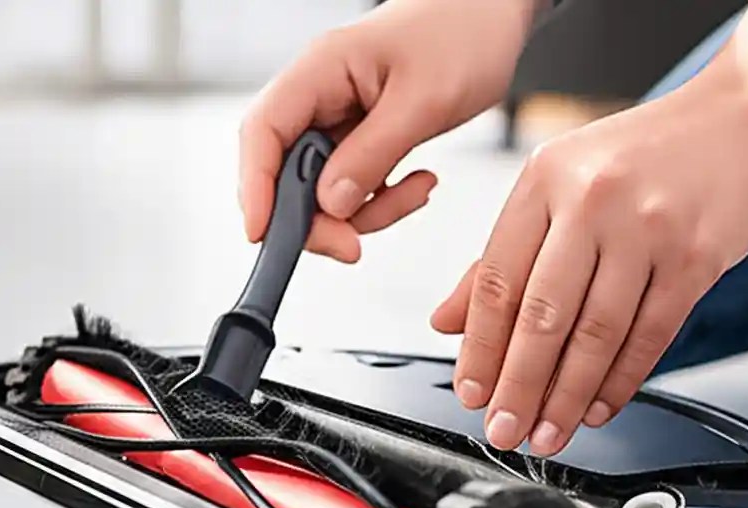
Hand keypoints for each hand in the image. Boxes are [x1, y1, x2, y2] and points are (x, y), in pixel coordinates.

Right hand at [238, 0, 545, 261]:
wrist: (493, 14)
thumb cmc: (463, 33)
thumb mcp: (424, 100)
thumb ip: (373, 153)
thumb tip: (330, 203)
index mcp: (320, 70)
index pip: (263, 132)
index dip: (255, 188)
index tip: (263, 235)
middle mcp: (319, 96)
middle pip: (285, 173)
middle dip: (317, 216)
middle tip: (353, 244)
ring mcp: (337, 118)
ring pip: (320, 190)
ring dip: (362, 211)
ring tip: (414, 191)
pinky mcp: (359, 137)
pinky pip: (351, 186)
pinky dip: (381, 200)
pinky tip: (417, 181)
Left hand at [430, 0, 747, 455]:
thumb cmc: (645, 152)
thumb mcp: (559, 183)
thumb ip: (500, 253)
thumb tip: (446, 321)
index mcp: (544, 177)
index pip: (497, 279)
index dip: (479, 346)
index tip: (468, 391)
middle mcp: (592, 198)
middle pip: (542, 314)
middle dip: (517, 385)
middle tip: (502, 430)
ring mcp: (648, 227)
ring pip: (596, 333)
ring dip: (568, 396)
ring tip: (548, 433)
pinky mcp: (699, 255)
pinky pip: (652, 334)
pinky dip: (622, 379)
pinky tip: (600, 407)